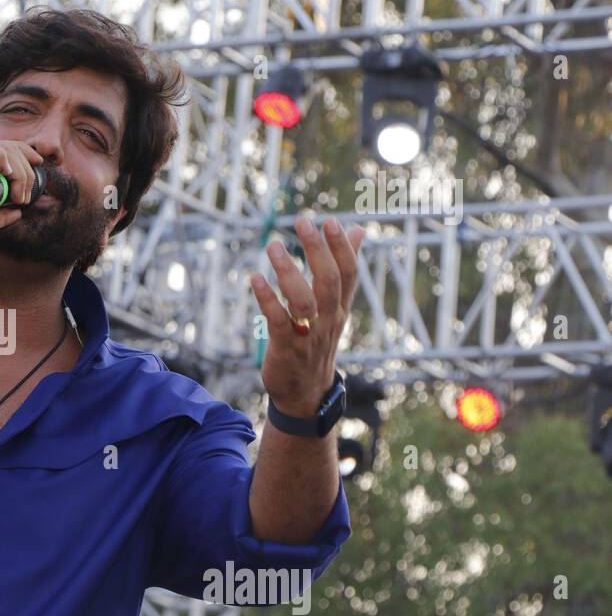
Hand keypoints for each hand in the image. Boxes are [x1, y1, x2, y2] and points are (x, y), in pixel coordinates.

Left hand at [250, 215, 365, 418]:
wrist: (306, 394)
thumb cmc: (317, 343)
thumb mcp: (335, 308)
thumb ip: (344, 270)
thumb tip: (360, 231)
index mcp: (340, 308)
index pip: (348, 273)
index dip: (342, 247)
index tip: (329, 221)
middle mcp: (328, 320)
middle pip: (329, 281)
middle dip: (318, 250)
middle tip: (303, 222)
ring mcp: (309, 335)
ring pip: (304, 300)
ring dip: (288, 271)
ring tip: (273, 245)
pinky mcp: (287, 348)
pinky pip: (279, 322)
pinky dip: (268, 299)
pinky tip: (255, 279)